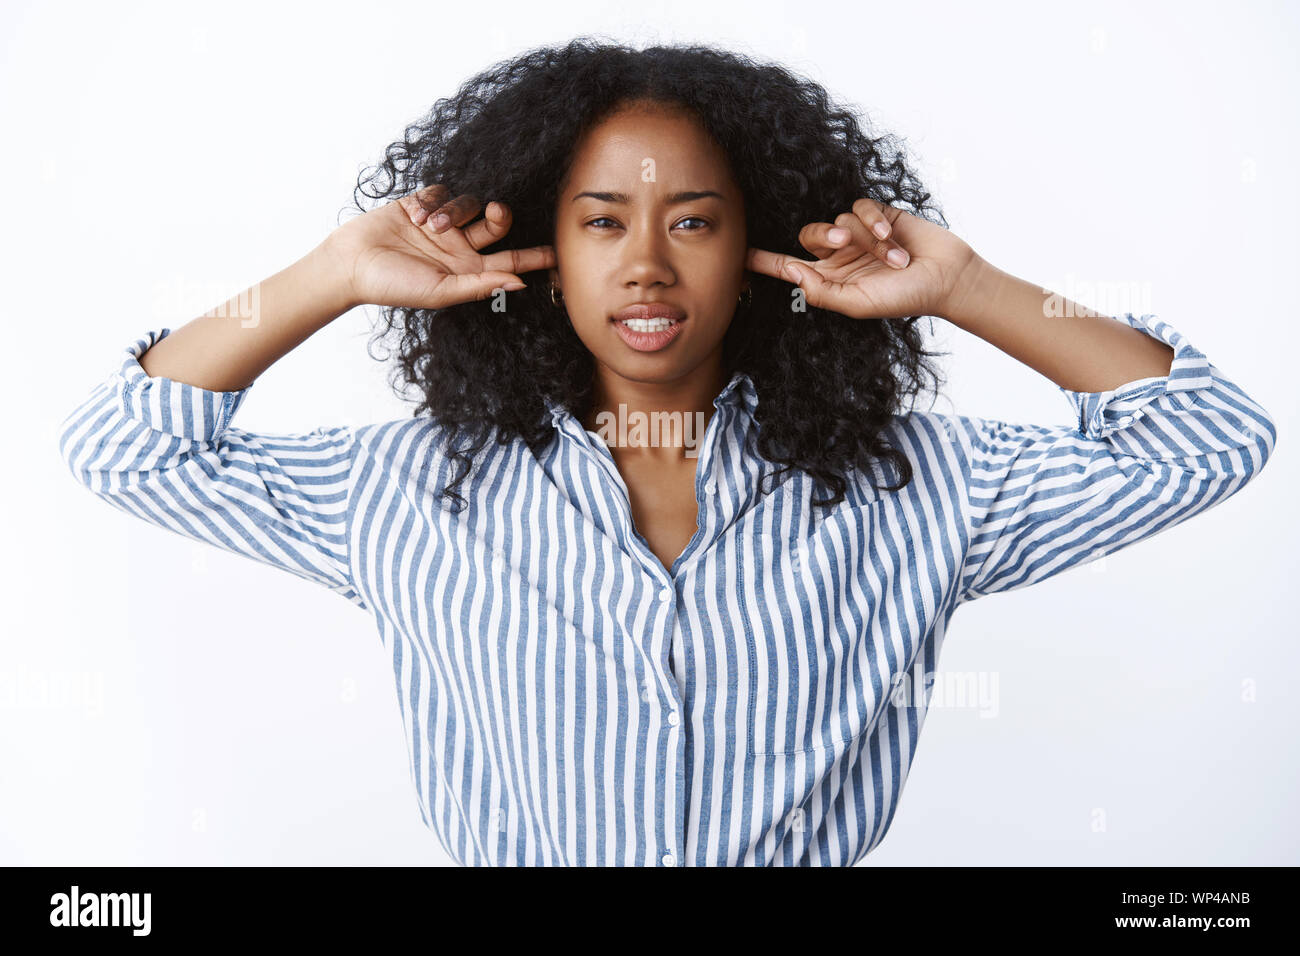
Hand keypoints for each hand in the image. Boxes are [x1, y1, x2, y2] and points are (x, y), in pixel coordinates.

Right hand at [321, 184, 555, 309]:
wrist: (350, 264)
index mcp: (468, 271)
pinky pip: (441, 190)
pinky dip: (431, 200)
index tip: (561, 252)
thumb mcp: (440, 291)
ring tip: (429, 226)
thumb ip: (479, 286)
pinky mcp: (421, 203)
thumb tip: (519, 284)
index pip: (511, 261)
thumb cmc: (393, 285)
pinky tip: (414, 214)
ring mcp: (442, 224)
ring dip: (452, 212)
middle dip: (500, 215)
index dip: (536, 257)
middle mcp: (460, 246)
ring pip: (468, 203)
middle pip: (496, 225)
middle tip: (495, 212)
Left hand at [746, 197, 983, 319]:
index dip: (763, 260)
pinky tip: (890, 237)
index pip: (788, 266)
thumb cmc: (903, 298)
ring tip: (891, 257)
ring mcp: (858, 234)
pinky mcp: (877, 214)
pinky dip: (873, 221)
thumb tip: (789, 269)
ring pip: (839, 219)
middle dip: (822, 236)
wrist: (946, 278)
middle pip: (809, 234)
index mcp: (829, 279)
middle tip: (842, 243)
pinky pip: (859, 207)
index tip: (737, 252)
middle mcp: (839, 255)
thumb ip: (821, 290)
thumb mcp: (858, 303)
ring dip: (864, 237)